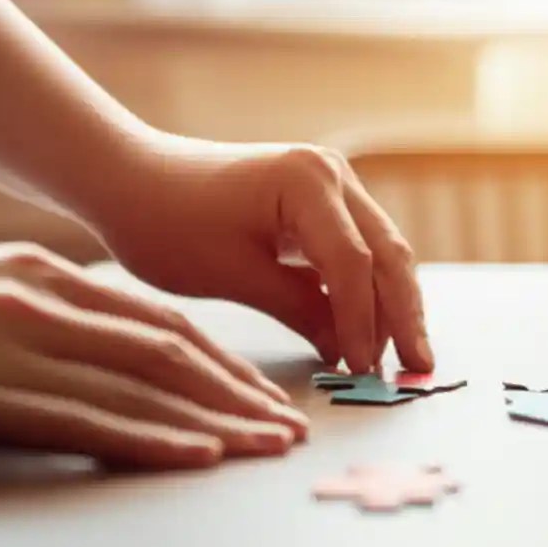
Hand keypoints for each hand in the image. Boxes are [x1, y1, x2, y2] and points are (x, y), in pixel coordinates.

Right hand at [0, 243, 307, 468]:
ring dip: (218, 419)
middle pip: (169, 353)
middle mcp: (40, 302)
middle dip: (239, 393)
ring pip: (142, 386)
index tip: (268, 395)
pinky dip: (151, 438)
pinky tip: (199, 454)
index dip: (225, 363)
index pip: (163, 324)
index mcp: (45, 277)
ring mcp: (11, 346)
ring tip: (270, 444)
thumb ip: (52, 315)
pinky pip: (84, 421)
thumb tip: (119, 347)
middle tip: (291, 425)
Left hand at [85, 136, 431, 374]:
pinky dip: (368, 293)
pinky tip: (373, 333)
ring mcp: (333, 185)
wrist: (128, 178)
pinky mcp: (324, 203)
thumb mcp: (232, 274)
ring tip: (407, 358)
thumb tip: (347, 355)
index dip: (362, 322)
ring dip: (393, 306)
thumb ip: (299, 310)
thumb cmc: (165, 221)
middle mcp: (332, 175)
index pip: (354, 263)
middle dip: (404, 315)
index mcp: (307, 182)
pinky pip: (361, 252)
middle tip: (418, 368)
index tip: (362, 371)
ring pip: (383, 254)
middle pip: (388, 254)